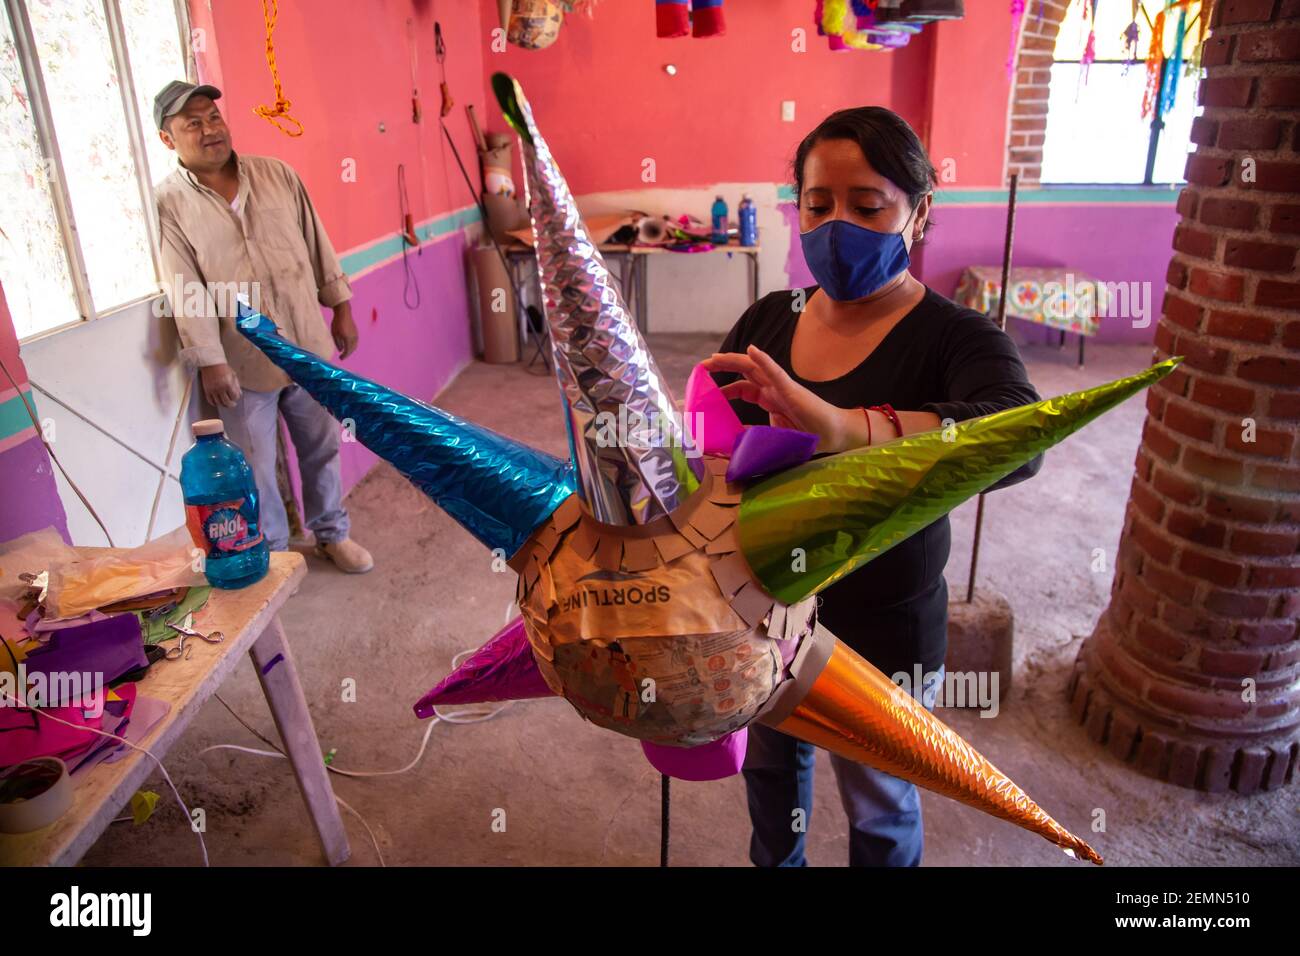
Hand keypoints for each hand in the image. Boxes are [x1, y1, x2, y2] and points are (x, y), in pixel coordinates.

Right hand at [199, 363, 241, 407]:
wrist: (211, 363)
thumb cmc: (223, 368)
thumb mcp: (233, 375)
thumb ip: (237, 385)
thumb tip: (239, 394)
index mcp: (228, 384)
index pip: (234, 397)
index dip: (236, 398)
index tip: (236, 397)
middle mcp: (220, 388)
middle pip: (227, 402)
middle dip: (231, 404)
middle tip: (232, 404)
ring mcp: (213, 390)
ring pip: (219, 403)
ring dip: (223, 404)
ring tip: (225, 403)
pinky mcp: (206, 390)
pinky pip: (210, 401)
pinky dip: (214, 403)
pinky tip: (217, 402)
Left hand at [331, 303, 357, 358]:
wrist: (344, 313)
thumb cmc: (337, 322)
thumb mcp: (334, 333)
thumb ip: (337, 343)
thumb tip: (340, 350)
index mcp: (348, 339)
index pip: (348, 351)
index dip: (344, 356)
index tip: (341, 358)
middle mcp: (354, 338)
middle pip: (352, 349)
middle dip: (348, 353)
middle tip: (343, 356)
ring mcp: (356, 335)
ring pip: (355, 345)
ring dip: (350, 349)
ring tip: (345, 351)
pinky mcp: (356, 332)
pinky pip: (355, 341)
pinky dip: (352, 345)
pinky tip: (348, 345)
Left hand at [702, 345, 857, 453]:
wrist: (832, 435)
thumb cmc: (807, 436)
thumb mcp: (772, 436)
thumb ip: (754, 434)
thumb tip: (733, 441)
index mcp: (769, 399)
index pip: (742, 387)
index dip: (724, 387)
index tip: (705, 391)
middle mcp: (773, 389)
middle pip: (744, 372)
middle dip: (723, 366)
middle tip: (702, 366)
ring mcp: (782, 386)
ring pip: (755, 367)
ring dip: (734, 360)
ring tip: (715, 357)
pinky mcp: (792, 389)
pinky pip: (775, 372)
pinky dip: (763, 360)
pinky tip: (752, 350)